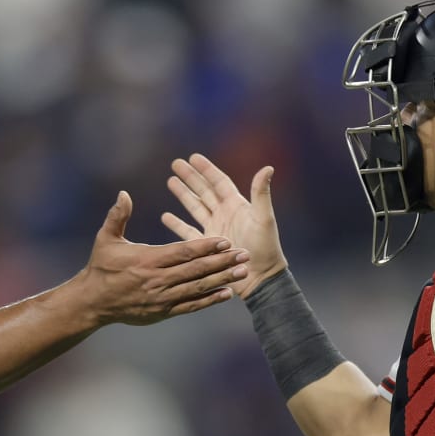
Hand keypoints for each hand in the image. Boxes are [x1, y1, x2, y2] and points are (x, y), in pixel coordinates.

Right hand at [74, 191, 248, 325]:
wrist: (93, 303)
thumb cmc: (100, 267)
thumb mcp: (105, 239)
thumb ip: (118, 216)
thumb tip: (124, 193)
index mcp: (148, 260)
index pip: (183, 252)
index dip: (205, 246)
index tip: (225, 240)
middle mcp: (158, 280)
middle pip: (196, 270)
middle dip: (222, 262)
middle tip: (244, 254)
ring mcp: (162, 298)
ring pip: (197, 288)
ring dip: (222, 280)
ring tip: (242, 272)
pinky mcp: (163, 312)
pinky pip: (191, 306)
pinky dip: (209, 300)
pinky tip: (227, 294)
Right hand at [163, 153, 288, 297]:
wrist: (260, 278)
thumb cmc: (266, 248)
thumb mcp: (263, 218)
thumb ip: (261, 193)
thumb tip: (268, 167)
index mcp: (236, 206)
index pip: (219, 182)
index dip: (206, 169)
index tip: (193, 157)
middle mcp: (224, 215)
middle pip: (204, 191)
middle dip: (190, 177)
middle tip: (175, 163)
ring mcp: (214, 230)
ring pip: (195, 207)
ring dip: (183, 195)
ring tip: (170, 181)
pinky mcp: (206, 247)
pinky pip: (188, 231)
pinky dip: (177, 224)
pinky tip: (166, 216)